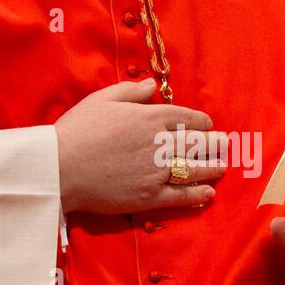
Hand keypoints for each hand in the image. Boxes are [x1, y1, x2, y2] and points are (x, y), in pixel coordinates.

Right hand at [54, 78, 228, 215]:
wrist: (60, 168)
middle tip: (225, 145)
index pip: (186, 118)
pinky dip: (198, 194)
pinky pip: (181, 196)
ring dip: (212, 167)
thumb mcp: (102, 100)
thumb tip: (151, 86)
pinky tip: (210, 193)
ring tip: (222, 166)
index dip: (201, 121)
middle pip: (196, 143)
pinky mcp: (149, 197)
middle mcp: (159, 144)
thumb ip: (130, 92)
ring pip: (194, 169)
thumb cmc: (77, 130)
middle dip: (214, 144)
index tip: (208, 124)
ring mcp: (156, 172)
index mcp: (149, 118)